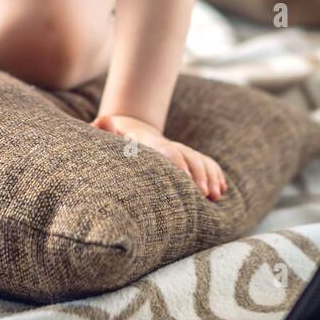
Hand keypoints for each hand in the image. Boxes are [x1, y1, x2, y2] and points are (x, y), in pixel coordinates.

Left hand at [91, 113, 227, 201]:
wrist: (128, 127)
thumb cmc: (113, 135)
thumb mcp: (106, 129)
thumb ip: (103, 127)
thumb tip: (99, 123)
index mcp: (148, 141)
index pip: (165, 149)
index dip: (175, 162)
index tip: (184, 179)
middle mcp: (166, 145)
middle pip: (186, 155)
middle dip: (196, 173)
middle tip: (203, 193)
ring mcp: (177, 151)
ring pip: (198, 160)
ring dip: (208, 176)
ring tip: (215, 196)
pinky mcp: (183, 159)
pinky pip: (204, 163)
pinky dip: (214, 174)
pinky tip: (221, 190)